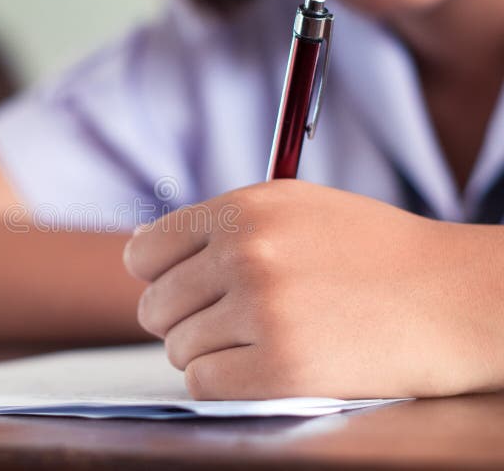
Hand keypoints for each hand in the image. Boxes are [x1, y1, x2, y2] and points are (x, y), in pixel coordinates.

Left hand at [124, 179, 503, 399]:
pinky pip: (203, 383)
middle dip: (182, 320)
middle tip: (227, 322)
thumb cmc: (372, 253)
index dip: (157, 276)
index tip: (184, 289)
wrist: (454, 297)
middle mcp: (246, 254)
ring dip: (208, 353)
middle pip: (154, 306)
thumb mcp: (294, 208)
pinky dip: (224, 382)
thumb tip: (138, 246)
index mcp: (243, 209)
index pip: (143, 252)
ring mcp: (263, 310)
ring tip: (258, 341)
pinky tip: (261, 368)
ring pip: (178, 348)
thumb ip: (217, 224)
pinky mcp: (283, 367)